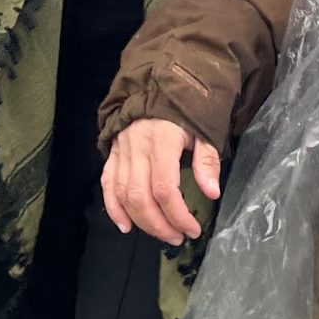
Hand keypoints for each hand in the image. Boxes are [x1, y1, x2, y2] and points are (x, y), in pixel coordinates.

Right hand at [102, 117, 222, 246]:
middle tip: (178, 237)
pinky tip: (125, 225)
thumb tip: (211, 193)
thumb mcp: (204, 128)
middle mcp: (137, 146)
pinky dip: (113, 207)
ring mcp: (121, 149)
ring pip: (123, 194)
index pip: (164, 188)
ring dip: (141, 221)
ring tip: (161, 234)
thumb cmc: (186, 106)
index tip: (193, 229)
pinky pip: (107, 183)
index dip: (178, 215)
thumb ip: (207, 160)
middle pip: (140, 197)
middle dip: (159, 224)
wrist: (158, 81)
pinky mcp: (112, 152)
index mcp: (162, 139)